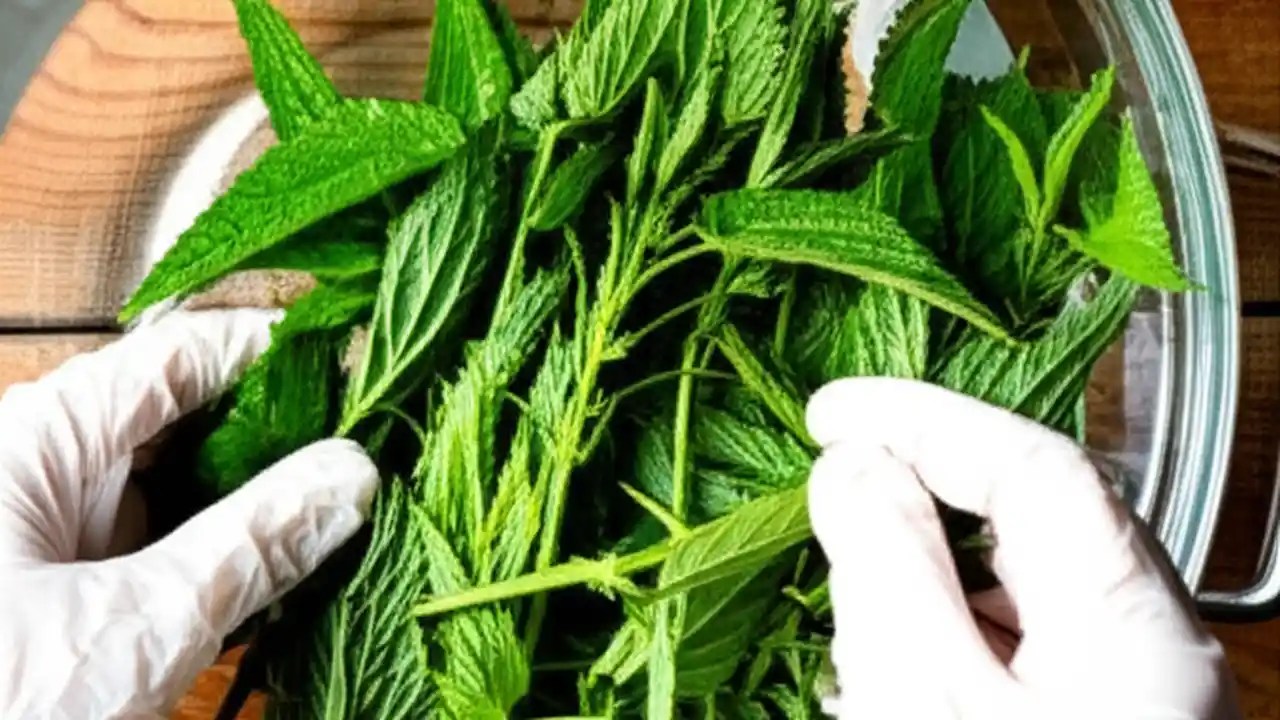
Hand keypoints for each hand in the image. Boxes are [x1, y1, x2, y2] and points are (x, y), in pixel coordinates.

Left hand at [0, 310, 377, 718]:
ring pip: (187, 481)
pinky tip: (293, 561)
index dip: (282, 348)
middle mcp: (49, 467)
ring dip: (265, 494)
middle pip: (191, 412)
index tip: (370, 365)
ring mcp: (59, 528)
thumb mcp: (135, 628)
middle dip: (286, 427)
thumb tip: (354, 475)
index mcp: (40, 439)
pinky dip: (230, 549)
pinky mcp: (74, 587)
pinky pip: (169, 542)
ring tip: (354, 502)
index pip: (185, 352)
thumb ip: (253, 545)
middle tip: (380, 446)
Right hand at [806, 378, 1240, 719]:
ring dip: (934, 565)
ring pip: (1028, 587)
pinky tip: (895, 659)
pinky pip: (1028, 649)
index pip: (1032, 462)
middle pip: (1038, 520)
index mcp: (1134, 624)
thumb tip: (855, 468)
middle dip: (928, 485)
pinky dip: (955, 630)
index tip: (832, 413)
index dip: (923, 418)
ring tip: (852, 577)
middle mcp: (1158, 650)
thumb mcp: (925, 698)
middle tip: (839, 478)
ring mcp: (1138, 696)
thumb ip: (891, 572)